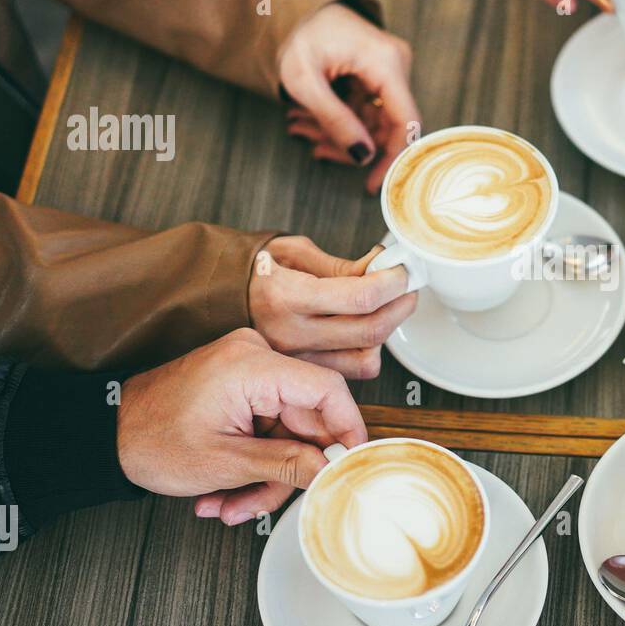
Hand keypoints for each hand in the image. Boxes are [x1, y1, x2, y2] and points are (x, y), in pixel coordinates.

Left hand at [117, 328, 367, 524]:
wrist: (104, 436)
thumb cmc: (149, 440)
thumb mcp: (225, 463)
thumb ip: (287, 465)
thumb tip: (331, 470)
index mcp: (252, 365)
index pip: (326, 390)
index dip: (346, 430)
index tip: (348, 465)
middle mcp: (254, 358)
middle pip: (306, 419)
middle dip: (288, 470)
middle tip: (268, 502)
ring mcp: (246, 373)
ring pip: (286, 432)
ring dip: (264, 475)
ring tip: (231, 504)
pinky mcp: (240, 389)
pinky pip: (267, 428)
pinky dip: (252, 462)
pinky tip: (226, 490)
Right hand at [248, 236, 415, 378]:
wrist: (216, 299)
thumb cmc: (256, 269)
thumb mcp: (294, 252)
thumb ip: (342, 266)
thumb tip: (382, 269)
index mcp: (287, 296)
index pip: (360, 297)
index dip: (393, 282)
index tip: (403, 270)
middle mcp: (291, 334)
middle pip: (370, 331)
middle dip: (401, 304)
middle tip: (408, 286)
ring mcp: (296, 360)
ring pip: (366, 360)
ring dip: (388, 331)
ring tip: (390, 306)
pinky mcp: (302, 373)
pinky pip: (351, 372)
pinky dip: (368, 351)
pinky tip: (367, 328)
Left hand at [277, 3, 421, 193]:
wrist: (287, 1)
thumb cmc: (294, 31)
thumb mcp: (305, 81)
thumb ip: (335, 121)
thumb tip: (362, 157)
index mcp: (386, 62)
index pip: (405, 123)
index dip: (392, 159)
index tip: (373, 183)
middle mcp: (395, 64)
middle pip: (386, 126)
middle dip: (350, 144)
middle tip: (316, 149)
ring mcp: (387, 69)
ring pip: (373, 120)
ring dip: (338, 133)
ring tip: (302, 128)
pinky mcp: (376, 73)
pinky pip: (365, 108)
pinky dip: (339, 119)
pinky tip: (310, 119)